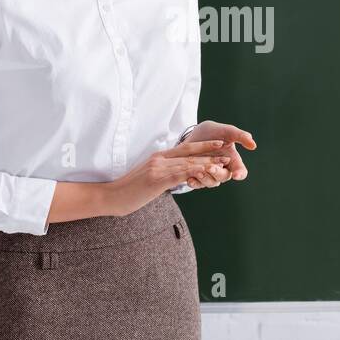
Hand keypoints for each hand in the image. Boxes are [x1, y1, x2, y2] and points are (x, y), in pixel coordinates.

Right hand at [105, 140, 232, 215]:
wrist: (111, 196)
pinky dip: (195, 173)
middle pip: (190, 153)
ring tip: (223, 164)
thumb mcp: (149, 178)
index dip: (203, 145)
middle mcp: (159, 159)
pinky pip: (180, 175)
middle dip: (210, 152)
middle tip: (227, 152)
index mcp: (158, 157)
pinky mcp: (157, 179)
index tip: (218, 144)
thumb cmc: (129, 190)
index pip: (184, 148)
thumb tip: (176, 178)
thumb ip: (163, 174)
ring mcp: (158, 168)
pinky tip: (207, 174)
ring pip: (188, 163)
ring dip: (208, 163)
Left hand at [181, 120, 255, 187]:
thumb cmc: (213, 132)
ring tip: (198, 171)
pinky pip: (197, 184)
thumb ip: (239, 136)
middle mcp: (223, 169)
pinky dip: (194, 182)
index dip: (240, 174)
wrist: (193, 134)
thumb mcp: (226, 130)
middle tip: (210, 167)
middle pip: (224, 177)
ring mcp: (210, 174)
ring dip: (205, 178)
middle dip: (217, 173)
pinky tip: (189, 179)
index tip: (237, 175)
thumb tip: (253, 145)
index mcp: (232, 160)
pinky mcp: (198, 177)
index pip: (241, 171)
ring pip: (211, 183)